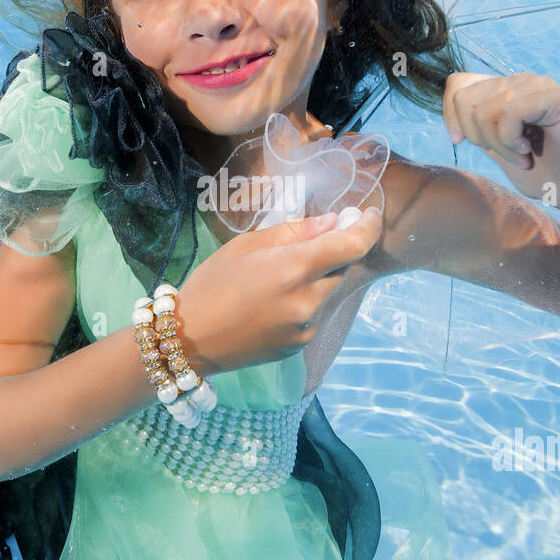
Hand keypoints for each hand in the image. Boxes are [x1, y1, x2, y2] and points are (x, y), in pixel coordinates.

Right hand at [176, 207, 381, 375]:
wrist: (189, 340)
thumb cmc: (211, 283)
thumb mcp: (246, 246)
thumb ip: (294, 232)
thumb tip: (332, 222)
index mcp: (293, 269)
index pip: (352, 246)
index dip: (368, 227)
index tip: (370, 214)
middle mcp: (307, 300)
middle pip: (342, 268)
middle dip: (334, 251)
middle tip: (312, 241)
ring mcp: (306, 327)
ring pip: (329, 291)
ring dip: (318, 277)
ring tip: (280, 276)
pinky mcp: (300, 345)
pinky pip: (315, 313)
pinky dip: (306, 299)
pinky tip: (274, 301)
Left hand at [443, 71, 559, 205]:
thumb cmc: (538, 172)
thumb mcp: (493, 145)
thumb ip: (475, 122)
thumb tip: (452, 101)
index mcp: (506, 87)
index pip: (458, 83)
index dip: (451, 116)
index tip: (463, 141)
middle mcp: (522, 80)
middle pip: (466, 99)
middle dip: (477, 136)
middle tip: (506, 152)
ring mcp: (541, 85)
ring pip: (487, 109)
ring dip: (500, 145)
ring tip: (521, 155)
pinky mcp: (557, 96)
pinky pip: (510, 112)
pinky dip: (511, 141)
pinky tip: (528, 150)